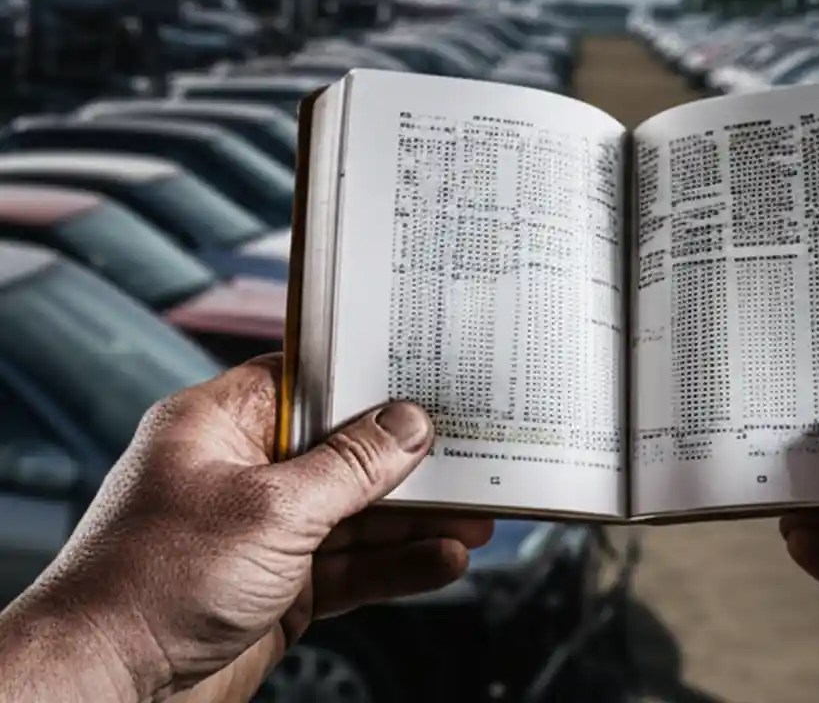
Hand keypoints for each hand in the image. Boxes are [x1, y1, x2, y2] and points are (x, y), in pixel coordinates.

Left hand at [0, 355, 491, 701]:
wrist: (108, 685)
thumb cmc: (150, 585)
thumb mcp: (272, 509)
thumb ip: (350, 466)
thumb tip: (408, 424)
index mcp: (218, 426)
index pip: (308, 384)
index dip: (370, 382)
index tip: (428, 381)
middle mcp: (240, 473)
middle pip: (345, 454)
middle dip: (410, 465)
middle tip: (471, 461)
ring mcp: (262, 533)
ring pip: (356, 516)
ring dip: (415, 522)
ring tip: (474, 519)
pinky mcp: (279, 587)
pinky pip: (351, 567)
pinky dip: (395, 566)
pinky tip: (439, 560)